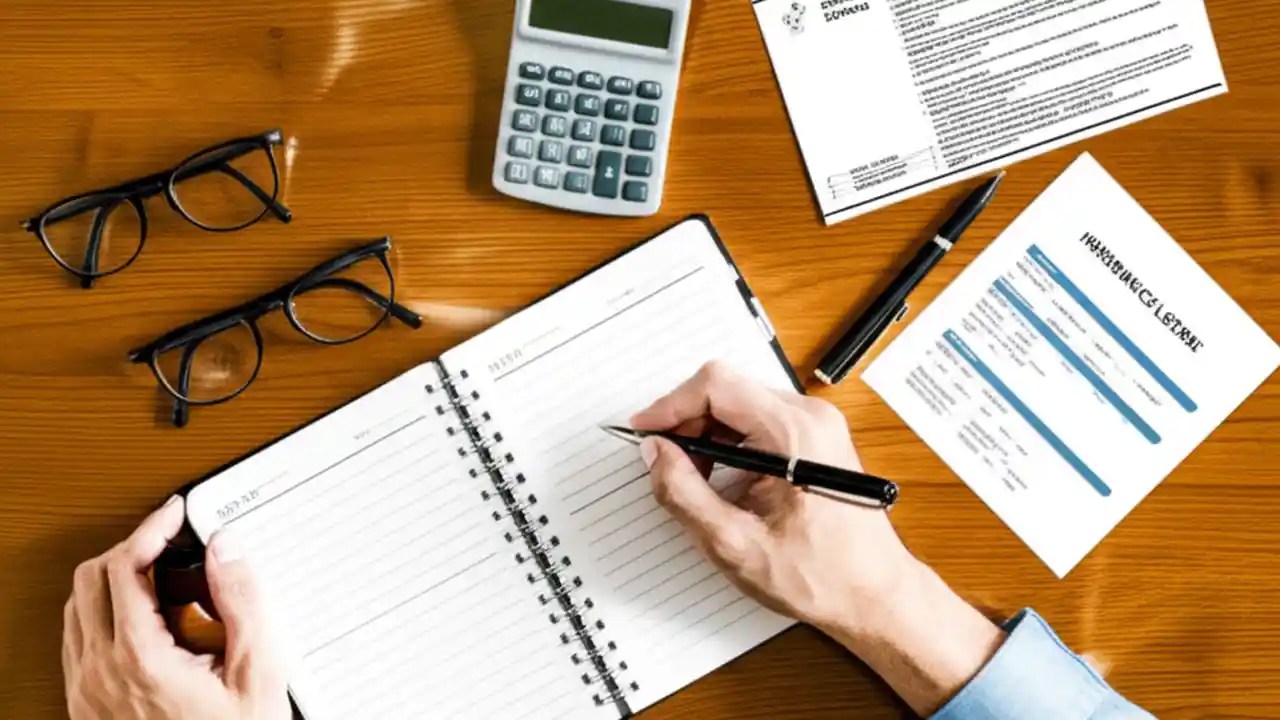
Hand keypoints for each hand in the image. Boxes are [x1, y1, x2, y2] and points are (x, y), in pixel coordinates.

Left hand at [62, 496, 288, 719]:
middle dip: (131, 547)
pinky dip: (102, 612)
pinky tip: (142, 618)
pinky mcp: (84, 703)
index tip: (174, 513)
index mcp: (140, 658)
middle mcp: (100, 672)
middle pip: (92, 577)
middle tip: (169, 541)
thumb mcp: (257, 671)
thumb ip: (243, 601)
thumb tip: (226, 548)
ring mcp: (86, 689)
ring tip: (159, 578)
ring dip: (113, 579)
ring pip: (77, 605)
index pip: (126, 566)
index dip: (151, 527)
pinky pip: (77, 639)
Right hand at [633, 362, 1004, 715]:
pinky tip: (720, 482)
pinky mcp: (814, 438)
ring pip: (738, 404)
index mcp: (796, 433)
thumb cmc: (822, 575)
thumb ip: (685, 494)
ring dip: (706, 435)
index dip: (671, 405)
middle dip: (686, 423)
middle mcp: (810, 417)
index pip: (717, 385)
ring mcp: (816, 425)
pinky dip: (728, 443)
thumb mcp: (735, 544)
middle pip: (726, 389)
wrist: (874, 594)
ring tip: (694, 481)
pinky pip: (756, 421)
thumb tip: (654, 454)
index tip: (646, 432)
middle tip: (665, 464)